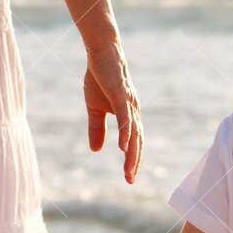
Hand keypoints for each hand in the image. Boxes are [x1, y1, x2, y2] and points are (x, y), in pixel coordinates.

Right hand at [84, 42, 141, 184]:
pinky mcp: (121, 96)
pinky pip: (125, 118)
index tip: (128, 177)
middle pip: (137, 141)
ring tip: (128, 171)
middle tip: (130, 180)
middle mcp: (133, 111)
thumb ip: (97, 129)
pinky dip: (125, 133)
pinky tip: (123, 148)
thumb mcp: (95, 108)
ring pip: (133, 133)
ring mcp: (128, 103)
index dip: (132, 159)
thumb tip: (96, 151)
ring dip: (132, 153)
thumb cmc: (100, 78)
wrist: (101, 52)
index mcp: (129, 114)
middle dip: (134, 161)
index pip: (134, 141)